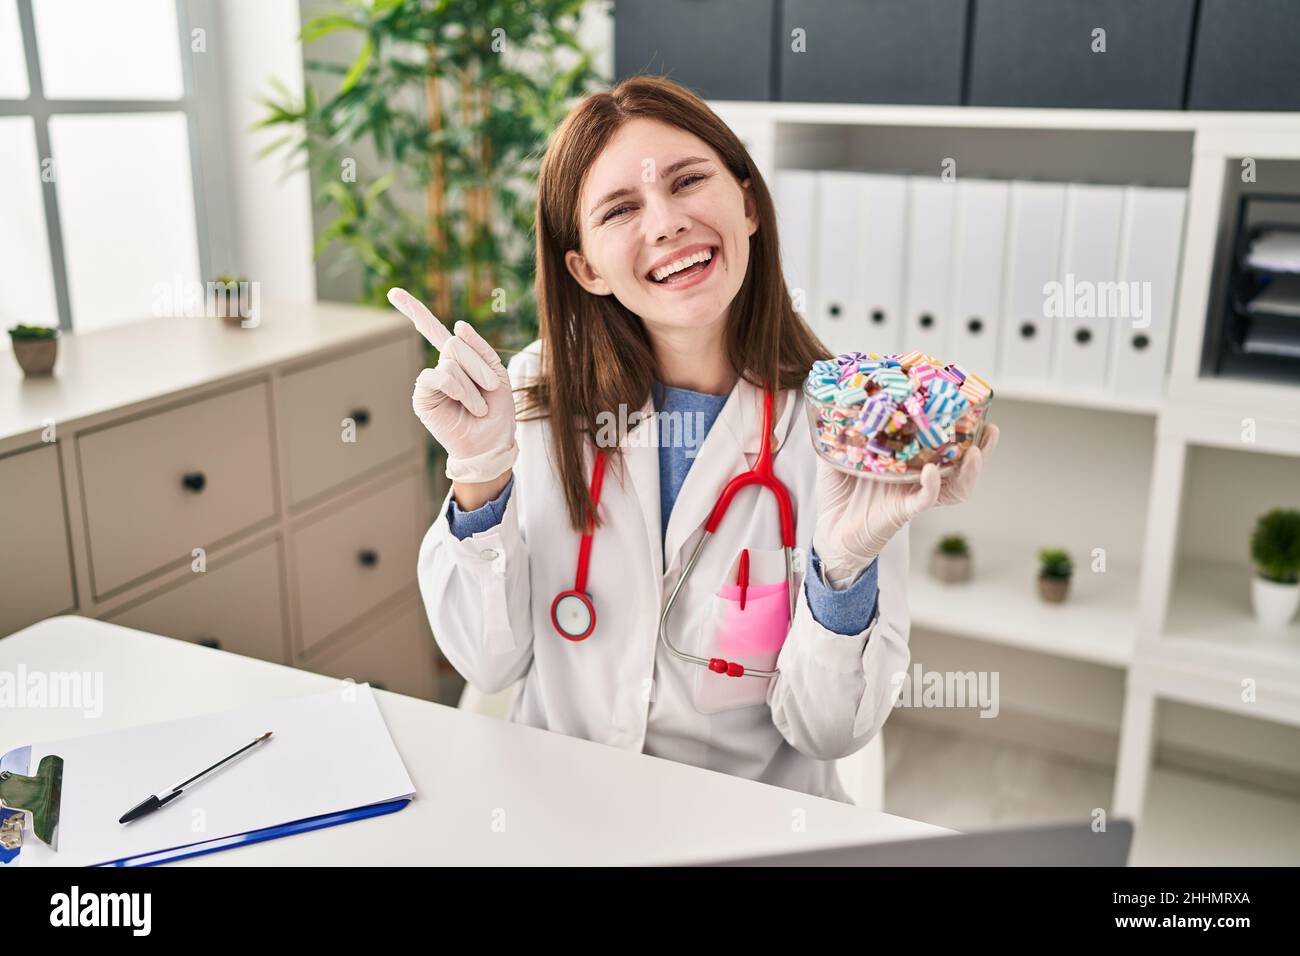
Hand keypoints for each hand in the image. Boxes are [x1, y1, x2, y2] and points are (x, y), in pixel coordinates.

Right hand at [387, 288, 516, 486]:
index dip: (413, 310)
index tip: (393, 292)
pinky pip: (437, 376)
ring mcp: (431, 382)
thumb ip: (479, 348)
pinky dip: (456, 387)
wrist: (491, 443)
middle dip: (479, 365)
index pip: (433, 330)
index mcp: (458, 359)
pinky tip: (465, 402)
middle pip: (454, 343)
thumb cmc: (496, 412)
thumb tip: (457, 324)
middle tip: (491, 389)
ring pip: (450, 360)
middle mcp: (441, 367)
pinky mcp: (423, 397)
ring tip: (478, 406)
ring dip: (472, 384)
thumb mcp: (497, 374)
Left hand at [813, 424, 999, 586]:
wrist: (829, 532)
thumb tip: (836, 409)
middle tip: (990, 430)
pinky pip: (925, 499)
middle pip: (960, 464)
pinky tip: (933, 471)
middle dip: (981, 448)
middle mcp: (915, 478)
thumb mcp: (838, 459)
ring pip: (954, 485)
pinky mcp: (904, 511)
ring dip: (969, 470)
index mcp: (905, 462)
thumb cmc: (838, 497)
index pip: (939, 444)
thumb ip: (840, 437)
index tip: (970, 409)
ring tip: (975, 452)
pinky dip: (931, 485)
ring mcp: (912, 494)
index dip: (958, 430)